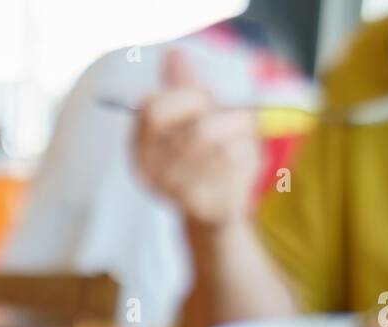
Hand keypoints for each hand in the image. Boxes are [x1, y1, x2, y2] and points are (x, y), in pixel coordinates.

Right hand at [133, 49, 261, 227]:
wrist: (216, 210)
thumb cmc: (207, 156)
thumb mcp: (195, 115)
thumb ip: (184, 87)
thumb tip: (173, 55)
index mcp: (140, 143)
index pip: (152, 108)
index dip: (185, 97)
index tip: (204, 100)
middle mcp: (151, 169)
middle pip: (198, 130)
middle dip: (224, 119)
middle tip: (233, 123)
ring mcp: (176, 192)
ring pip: (223, 147)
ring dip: (240, 136)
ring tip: (240, 142)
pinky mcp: (204, 206)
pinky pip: (234, 166)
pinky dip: (247, 157)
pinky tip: (241, 165)